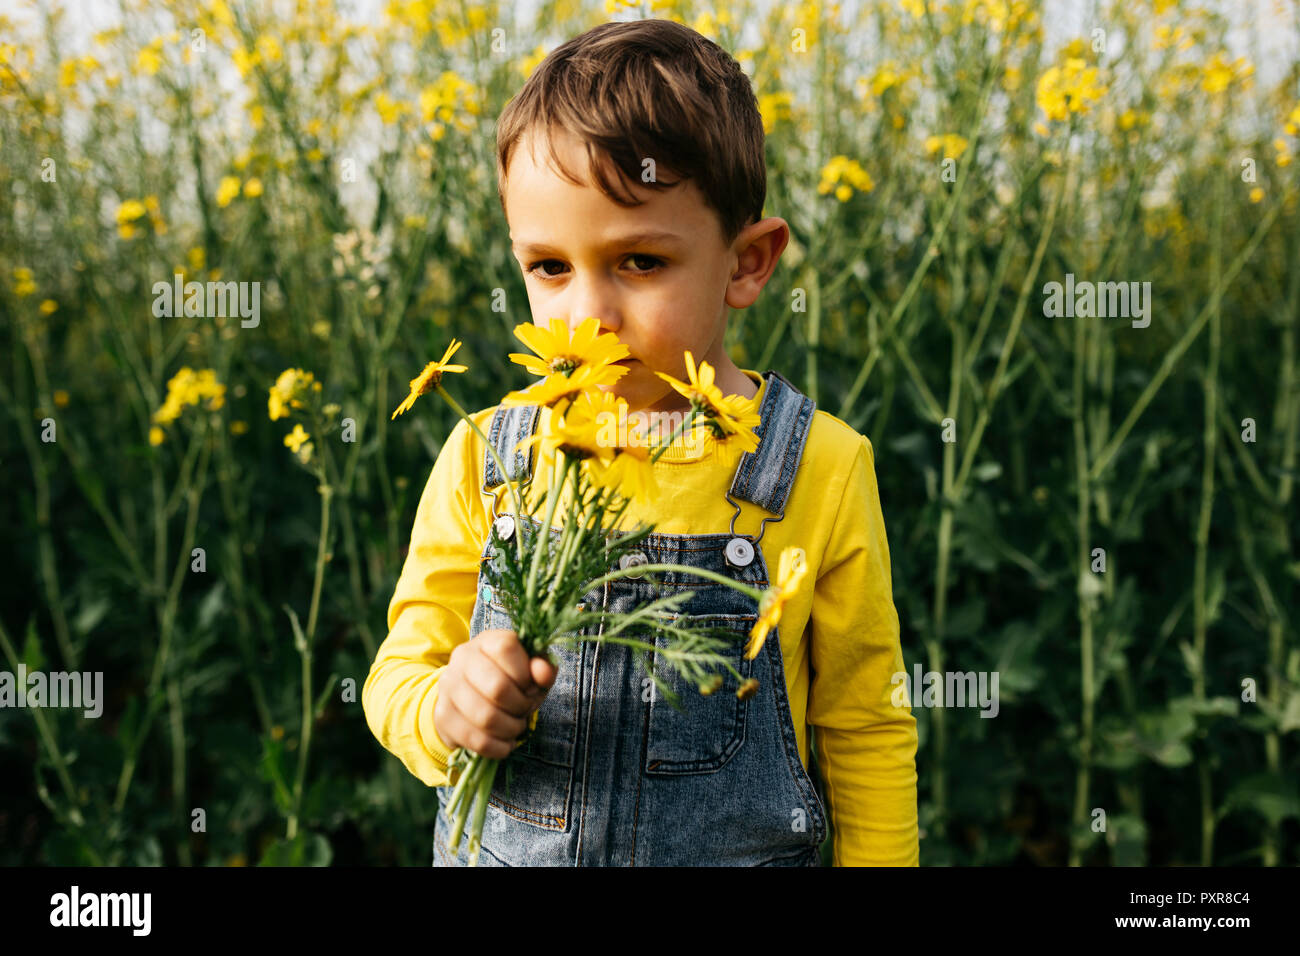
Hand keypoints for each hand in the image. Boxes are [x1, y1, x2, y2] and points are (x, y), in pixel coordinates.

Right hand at [432, 628, 557, 759]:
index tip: (530, 686)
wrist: (467, 695)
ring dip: (511, 729)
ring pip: (486, 718)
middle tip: (524, 711)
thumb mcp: (531, 670)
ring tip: (516, 727)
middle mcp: (462, 658)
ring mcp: (448, 686)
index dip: (525, 673)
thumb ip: (543, 668)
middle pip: (497, 688)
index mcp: (487, 640)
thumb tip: (544, 673)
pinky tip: (505, 744)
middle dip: (520, 706)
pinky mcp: (442, 716)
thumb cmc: (508, 680)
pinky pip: (476, 740)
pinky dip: (498, 748)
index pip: (506, 649)